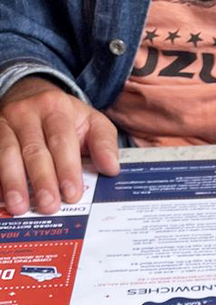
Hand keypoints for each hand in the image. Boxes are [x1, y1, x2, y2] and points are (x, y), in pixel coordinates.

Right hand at [0, 77, 119, 215]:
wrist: (30, 93)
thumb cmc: (67, 118)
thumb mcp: (92, 122)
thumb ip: (104, 144)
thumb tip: (111, 168)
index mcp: (56, 109)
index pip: (62, 141)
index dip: (67, 169)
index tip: (72, 194)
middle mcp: (27, 113)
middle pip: (34, 150)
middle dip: (42, 180)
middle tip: (49, 206)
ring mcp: (5, 123)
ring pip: (6, 152)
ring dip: (13, 181)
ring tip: (19, 207)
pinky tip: (1, 198)